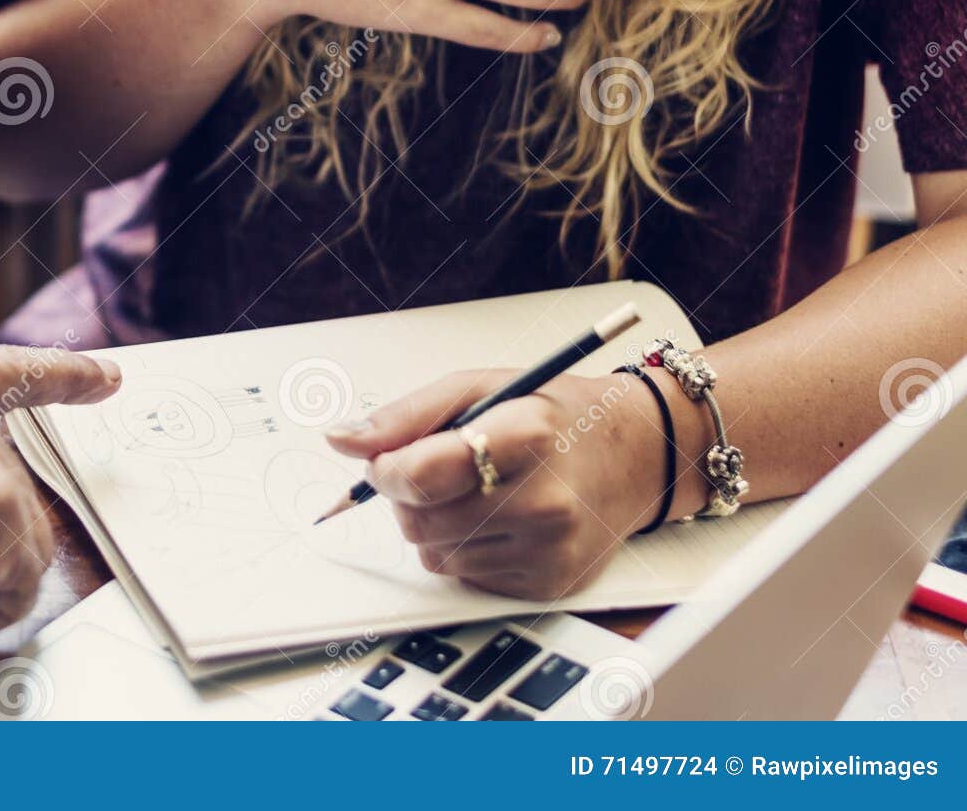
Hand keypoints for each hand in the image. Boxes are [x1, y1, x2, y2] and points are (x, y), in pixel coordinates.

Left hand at [325, 367, 668, 598]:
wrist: (634, 453)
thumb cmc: (551, 413)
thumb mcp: (478, 388)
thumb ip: (404, 415)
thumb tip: (340, 438)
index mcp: (524, 437)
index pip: (420, 475)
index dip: (386, 469)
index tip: (384, 459)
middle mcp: (543, 502)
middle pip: (420, 522)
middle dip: (407, 496)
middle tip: (434, 468)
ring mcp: (549, 551)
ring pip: (436, 555)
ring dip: (435, 523)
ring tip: (474, 489)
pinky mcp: (550, 585)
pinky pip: (467, 577)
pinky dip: (465, 548)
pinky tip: (498, 517)